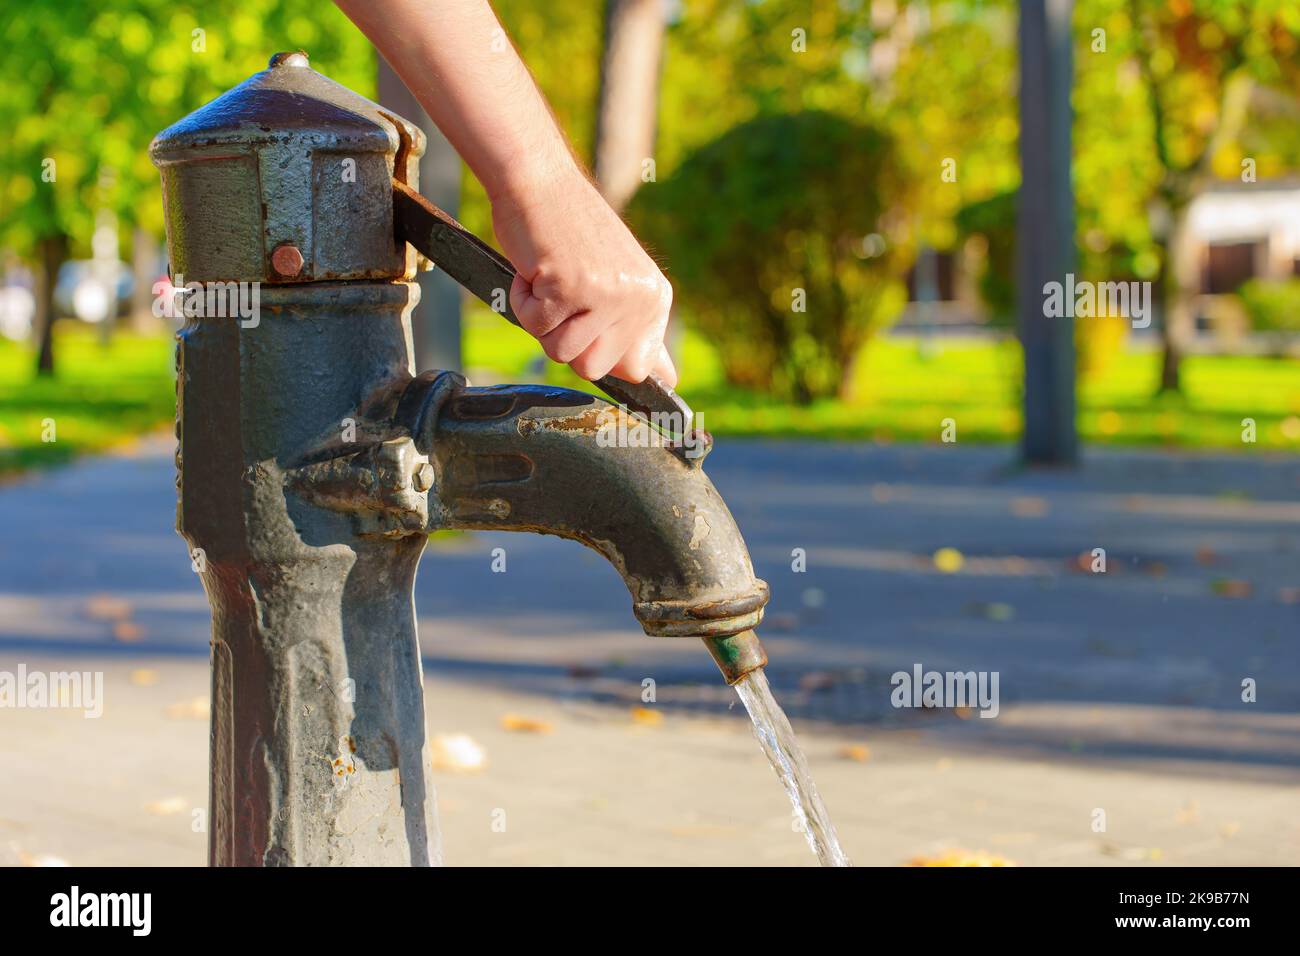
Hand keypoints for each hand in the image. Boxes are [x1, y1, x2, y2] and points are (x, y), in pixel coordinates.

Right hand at [490, 166, 676, 387]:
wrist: (540, 180)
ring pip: (561, 353)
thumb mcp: (618, 280)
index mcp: (655, 298)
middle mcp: (638, 298)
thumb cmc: (570, 230)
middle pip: (593, 369)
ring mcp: (606, 294)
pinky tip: (535, 268)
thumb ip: (640, 332)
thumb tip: (669, 381)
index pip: (639, 369)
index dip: (602, 351)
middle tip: (565, 294)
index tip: (589, 318)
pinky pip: (534, 326)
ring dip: (542, 320)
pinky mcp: (569, 288)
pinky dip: (522, 301)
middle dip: (566, 338)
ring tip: (550, 280)